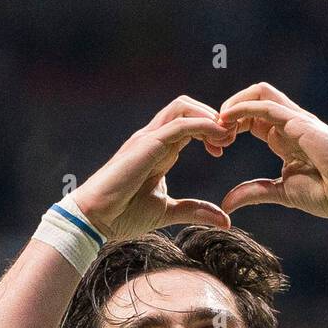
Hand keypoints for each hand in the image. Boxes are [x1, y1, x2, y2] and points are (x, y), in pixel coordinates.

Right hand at [70, 96, 236, 240]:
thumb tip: (225, 220)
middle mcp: (153, 138)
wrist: (96, 218)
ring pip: (184, 108)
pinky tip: (218, 137)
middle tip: (231, 137)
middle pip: (187, 107)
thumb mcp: (167, 211)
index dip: (210, 130)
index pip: (188, 124)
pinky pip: (180, 125)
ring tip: (227, 136)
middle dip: (213, 117)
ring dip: (210, 117)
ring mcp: (148, 138)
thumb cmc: (123, 215)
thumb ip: (194, 211)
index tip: (224, 148)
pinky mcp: (147, 144)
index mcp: (159, 150)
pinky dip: (203, 125)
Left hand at [216, 82, 327, 224]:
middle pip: (253, 99)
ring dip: (234, 105)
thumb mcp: (282, 193)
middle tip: (212, 133)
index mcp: (286, 137)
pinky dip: (244, 108)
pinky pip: (268, 106)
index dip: (231, 126)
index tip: (216, 145)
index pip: (252, 118)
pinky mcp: (301, 123)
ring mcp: (297, 120)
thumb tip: (226, 203)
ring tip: (217, 124)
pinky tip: (227, 120)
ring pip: (260, 94)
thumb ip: (255, 192)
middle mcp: (291, 123)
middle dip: (229, 111)